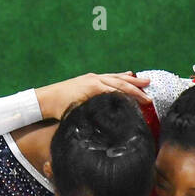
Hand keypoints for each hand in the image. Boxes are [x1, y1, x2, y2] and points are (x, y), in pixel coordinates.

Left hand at [35, 71, 150, 120]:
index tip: (145, 104)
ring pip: (116, 77)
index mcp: (94, 88)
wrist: (45, 99)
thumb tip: (107, 121)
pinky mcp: (89, 79)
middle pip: (120, 83)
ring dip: (131, 80)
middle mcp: (95, 79)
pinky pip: (108, 76)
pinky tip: (127, 75)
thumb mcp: (77, 113)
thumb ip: (92, 114)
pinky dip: (119, 76)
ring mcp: (92, 78)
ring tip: (145, 81)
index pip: (118, 91)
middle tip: (149, 96)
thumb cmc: (59, 109)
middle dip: (136, 89)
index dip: (133, 98)